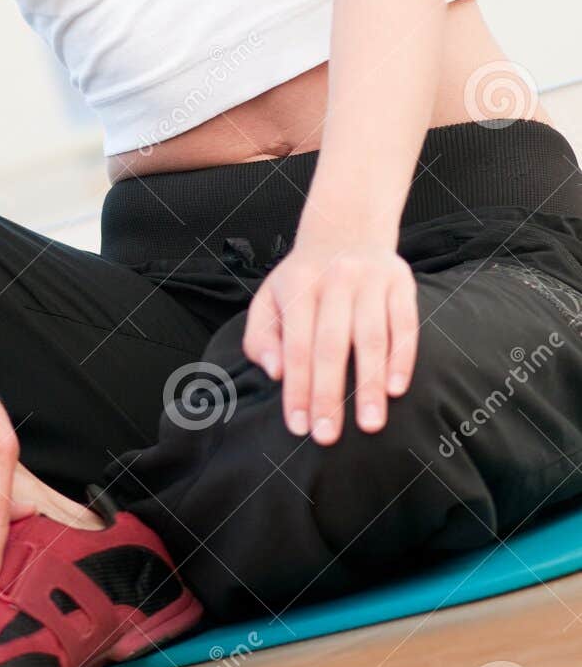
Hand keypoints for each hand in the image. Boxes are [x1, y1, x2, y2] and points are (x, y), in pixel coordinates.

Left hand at [241, 230, 418, 444]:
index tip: (300, 427)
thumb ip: (261, 337)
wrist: (345, 230)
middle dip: (329, 395)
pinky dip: (402, 358)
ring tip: (370, 424)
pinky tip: (396, 389)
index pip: (296, 345)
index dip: (297, 388)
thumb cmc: (303, 280)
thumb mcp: (269, 298)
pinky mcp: (401, 282)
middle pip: (332, 345)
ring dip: (370, 384)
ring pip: (372, 338)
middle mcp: (335, 279)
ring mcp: (371, 279)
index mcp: (299, 285)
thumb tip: (274, 373)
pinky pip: (405, 324)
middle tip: (328, 436)